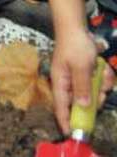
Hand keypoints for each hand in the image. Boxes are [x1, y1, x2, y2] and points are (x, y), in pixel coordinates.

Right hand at [48, 0, 114, 133]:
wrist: (76, 27)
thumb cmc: (75, 46)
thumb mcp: (81, 67)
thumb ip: (82, 87)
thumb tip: (82, 106)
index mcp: (60, 83)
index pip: (61, 107)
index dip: (66, 121)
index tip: (73, 135)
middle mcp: (68, 84)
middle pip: (82, 102)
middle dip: (96, 98)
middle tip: (103, 92)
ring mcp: (77, 79)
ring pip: (93, 92)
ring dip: (102, 85)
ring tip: (103, 73)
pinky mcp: (86, 74)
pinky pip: (98, 83)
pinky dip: (104, 77)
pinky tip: (103, 68)